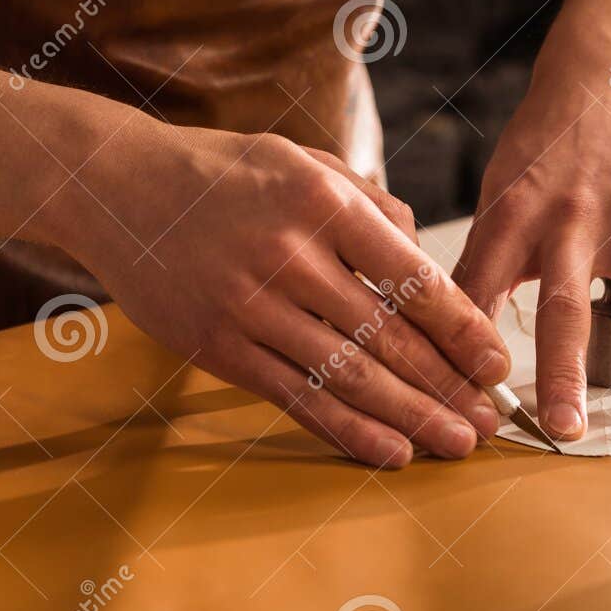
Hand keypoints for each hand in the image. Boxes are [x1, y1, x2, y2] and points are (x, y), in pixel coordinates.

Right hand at [71, 127, 511, 466]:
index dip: (462, 329)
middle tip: (490, 422)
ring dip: (411, 417)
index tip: (495, 364)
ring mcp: (249, 304)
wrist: (115, 187)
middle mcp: (289, 254)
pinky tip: (389, 451)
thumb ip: (368, 202)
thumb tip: (423, 254)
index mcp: (321, 201)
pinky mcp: (216, 344)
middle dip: (448, 385)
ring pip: (347, 375)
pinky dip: (346, 430)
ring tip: (456, 444)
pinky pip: (294, 396)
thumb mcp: (299, 158)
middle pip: (387, 336)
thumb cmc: (218, 171)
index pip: (411, 278)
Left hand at [452, 80, 610, 441]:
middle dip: (563, 372)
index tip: (464, 398)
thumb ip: (485, 261)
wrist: (607, 79)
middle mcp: (569, 220)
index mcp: (511, 215)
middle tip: (565, 429)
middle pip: (565, 305)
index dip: (469, 344)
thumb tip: (450, 331)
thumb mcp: (498, 194)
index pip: (481, 289)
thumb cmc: (542, 147)